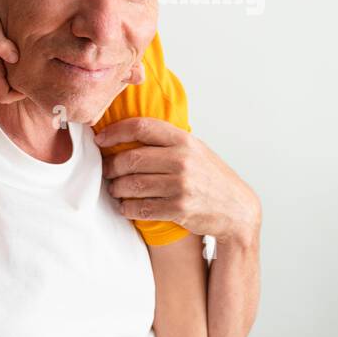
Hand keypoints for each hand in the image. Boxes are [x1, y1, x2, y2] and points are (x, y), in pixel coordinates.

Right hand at [0, 0, 25, 104]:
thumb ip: (0, 43)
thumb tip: (14, 58)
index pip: (5, 96)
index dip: (19, 95)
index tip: (33, 81)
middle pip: (5, 94)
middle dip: (21, 90)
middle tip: (37, 76)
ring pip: (4, 86)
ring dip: (18, 82)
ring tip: (33, 69)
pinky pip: (3, 76)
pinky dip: (14, 74)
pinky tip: (23, 61)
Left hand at [96, 118, 260, 242]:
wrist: (236, 209)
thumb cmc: (211, 177)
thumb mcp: (195, 150)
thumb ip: (167, 142)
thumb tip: (127, 135)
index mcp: (184, 140)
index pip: (141, 127)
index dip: (115, 131)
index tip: (100, 139)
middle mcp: (182, 160)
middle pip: (130, 159)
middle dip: (111, 166)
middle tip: (106, 171)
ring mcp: (181, 185)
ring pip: (132, 185)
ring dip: (116, 189)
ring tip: (115, 190)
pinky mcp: (179, 208)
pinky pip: (141, 208)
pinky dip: (127, 208)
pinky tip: (126, 207)